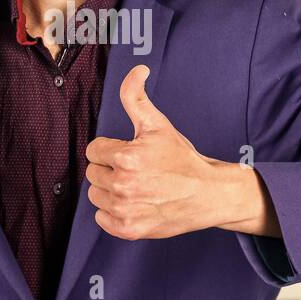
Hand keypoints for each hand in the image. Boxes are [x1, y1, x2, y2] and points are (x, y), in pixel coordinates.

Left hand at [84, 65, 231, 239]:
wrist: (207, 194)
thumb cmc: (181, 158)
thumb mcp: (158, 124)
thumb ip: (136, 96)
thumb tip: (138, 70)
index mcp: (126, 157)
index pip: (93, 151)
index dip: (111, 150)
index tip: (131, 153)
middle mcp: (123, 185)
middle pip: (93, 173)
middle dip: (110, 169)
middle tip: (136, 171)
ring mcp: (125, 210)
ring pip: (95, 195)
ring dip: (110, 191)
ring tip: (136, 187)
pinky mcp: (128, 230)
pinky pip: (101, 219)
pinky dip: (113, 213)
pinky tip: (134, 204)